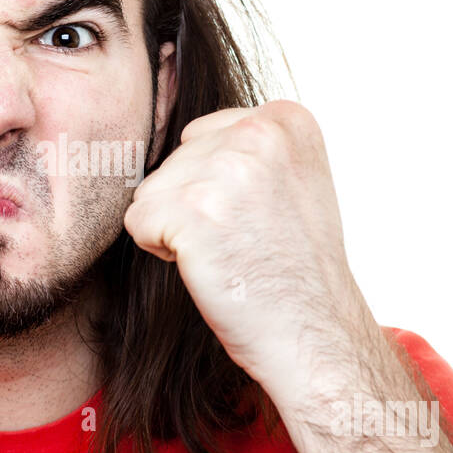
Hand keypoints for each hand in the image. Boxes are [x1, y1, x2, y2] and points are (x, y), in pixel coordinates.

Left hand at [123, 100, 371, 401]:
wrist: (315, 333)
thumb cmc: (295, 269)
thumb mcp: (290, 180)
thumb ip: (244, 146)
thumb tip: (177, 135)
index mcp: (286, 119)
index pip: (200, 137)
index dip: (215, 187)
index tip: (257, 219)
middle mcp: (258, 133)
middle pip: (173, 162)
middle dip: (194, 206)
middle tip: (243, 242)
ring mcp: (225, 169)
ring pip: (151, 191)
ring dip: (176, 229)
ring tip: (228, 254)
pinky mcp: (191, 209)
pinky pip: (137, 221)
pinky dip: (160, 250)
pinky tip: (208, 266)